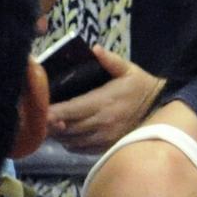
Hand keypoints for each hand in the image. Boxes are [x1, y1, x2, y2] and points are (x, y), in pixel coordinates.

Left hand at [43, 49, 163, 153]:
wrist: (162, 110)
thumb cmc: (142, 88)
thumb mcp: (129, 70)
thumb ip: (110, 60)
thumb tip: (94, 48)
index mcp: (102, 102)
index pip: (70, 110)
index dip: (51, 112)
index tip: (37, 110)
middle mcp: (101, 123)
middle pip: (66, 127)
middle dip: (49, 124)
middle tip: (35, 118)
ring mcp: (104, 137)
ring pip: (72, 140)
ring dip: (59, 134)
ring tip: (49, 125)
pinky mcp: (107, 146)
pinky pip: (82, 149)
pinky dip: (70, 143)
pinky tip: (66, 135)